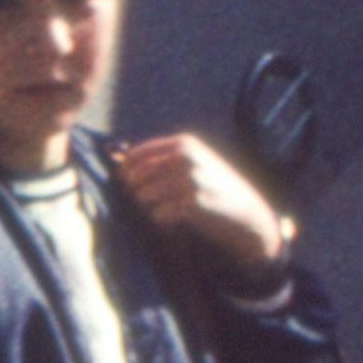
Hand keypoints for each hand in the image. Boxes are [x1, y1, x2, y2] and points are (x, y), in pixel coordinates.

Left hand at [114, 133, 290, 283]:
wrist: (246, 211)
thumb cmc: (212, 187)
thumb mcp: (192, 162)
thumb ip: (159, 159)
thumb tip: (116, 157)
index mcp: (183, 143)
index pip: (137, 154)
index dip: (125, 170)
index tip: (125, 183)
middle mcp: (186, 157)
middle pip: (138, 176)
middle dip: (136, 191)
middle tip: (147, 200)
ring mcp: (190, 179)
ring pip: (145, 196)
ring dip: (149, 207)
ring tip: (165, 209)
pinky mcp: (193, 202)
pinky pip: (159, 214)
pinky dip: (162, 219)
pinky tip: (175, 219)